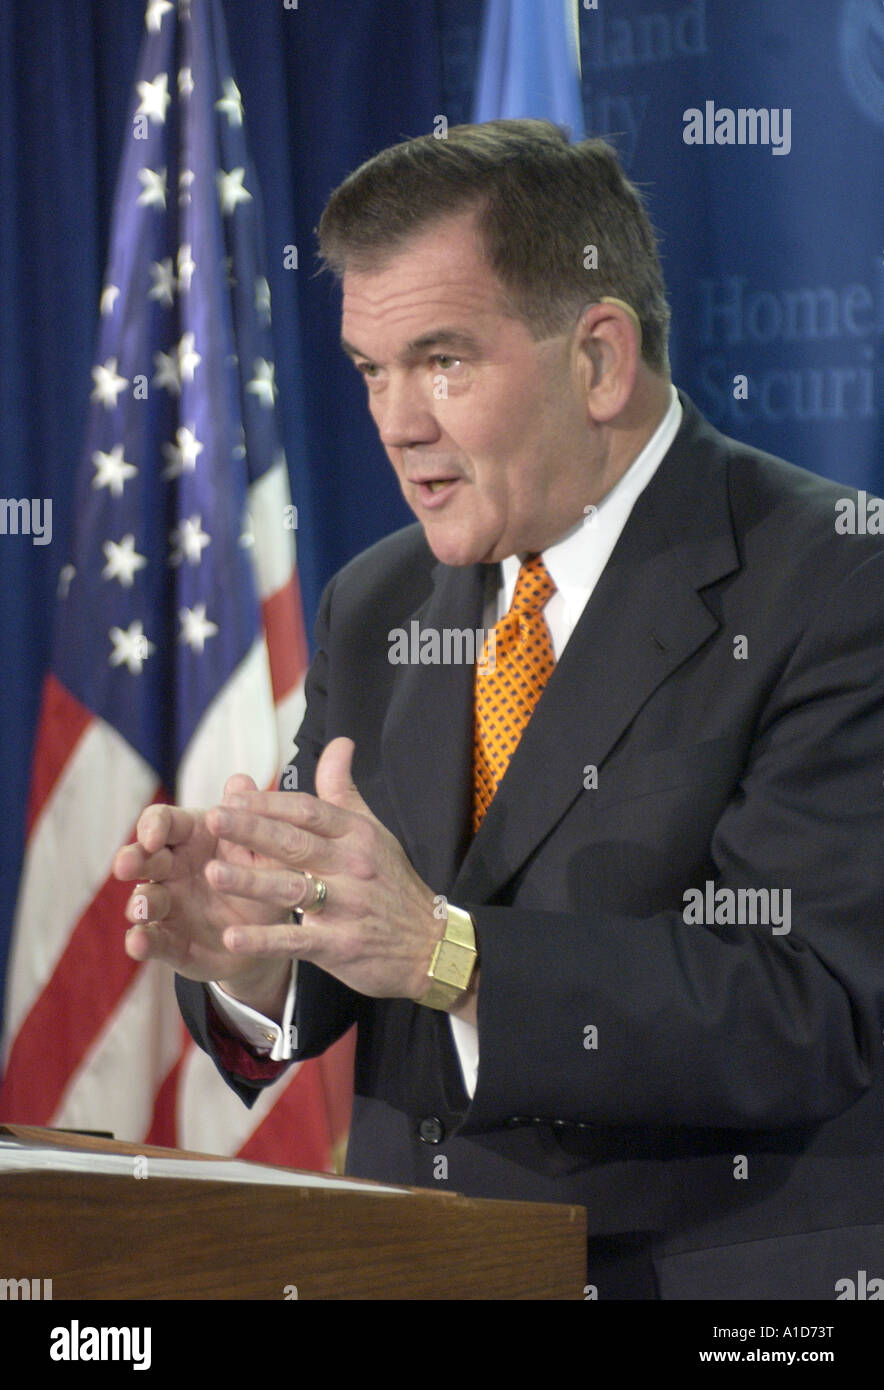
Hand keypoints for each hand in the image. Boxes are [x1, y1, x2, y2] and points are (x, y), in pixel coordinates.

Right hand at [113, 774, 292, 1007]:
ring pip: (144, 899)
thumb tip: (241, 780)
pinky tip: (138, 942)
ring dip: (139, 902)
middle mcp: (172, 868)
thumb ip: (251, 818)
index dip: (154, 825)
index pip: (164, 821)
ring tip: (140, 908)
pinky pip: (151, 940)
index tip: (153, 836)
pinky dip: (141, 941)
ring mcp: (168, 905)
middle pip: (143, 857)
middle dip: (132, 859)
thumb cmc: (263, 877)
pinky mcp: (169, 941)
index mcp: (192, 837)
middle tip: (125, 866)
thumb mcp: (265, 849)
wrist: (269, 931)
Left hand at [201, 738, 444, 1001]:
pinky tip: (231, 938)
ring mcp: (348, 906)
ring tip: (212, 873)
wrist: (429, 944)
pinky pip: (297, 940)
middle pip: (295, 843)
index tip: (232, 796)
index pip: (308, 811)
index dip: (269, 803)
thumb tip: (340, 741)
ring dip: (251, 881)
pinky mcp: (340, 946)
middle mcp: (352, 865)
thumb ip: (344, 789)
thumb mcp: (373, 830)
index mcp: (357, 834)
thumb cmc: (391, 881)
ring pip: (293, 889)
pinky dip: (265, 940)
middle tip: (212, 819)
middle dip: (251, 830)